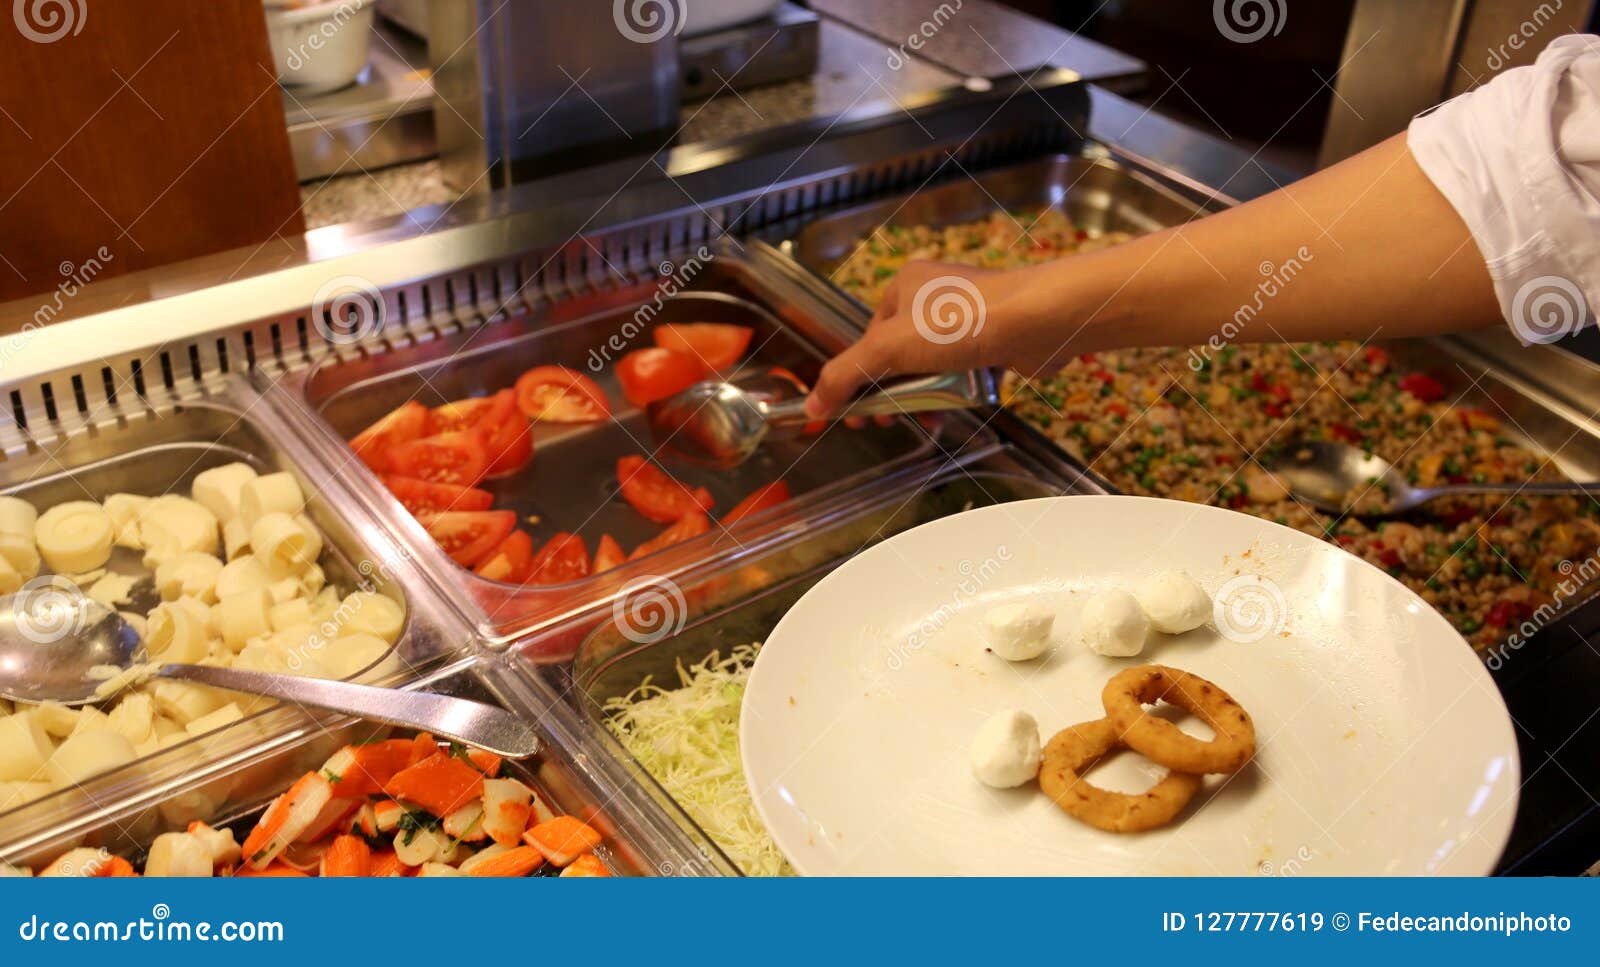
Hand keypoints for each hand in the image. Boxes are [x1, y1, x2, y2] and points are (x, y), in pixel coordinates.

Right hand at [804, 259, 1083, 418]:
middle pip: (900, 355)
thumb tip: (814, 405)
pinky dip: (957, 391)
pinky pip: (963, 371)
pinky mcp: (994, 339)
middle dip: (893, 391)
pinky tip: (956, 408)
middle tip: (889, 421)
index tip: (857, 413)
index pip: (870, 338)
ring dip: (926, 395)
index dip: (860, 377)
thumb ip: (846, 376)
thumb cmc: (960, 323)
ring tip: (926, 419)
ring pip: (932, 366)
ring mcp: (968, 317)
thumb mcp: (889, 349)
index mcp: (905, 285)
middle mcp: (936, 295)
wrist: (1035, 323)